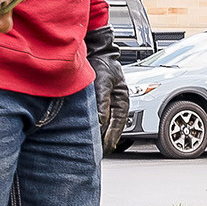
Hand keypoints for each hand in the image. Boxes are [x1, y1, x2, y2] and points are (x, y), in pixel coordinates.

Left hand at [87, 26, 130, 151]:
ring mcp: (107, 103)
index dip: (110, 139)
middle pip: (112, 129)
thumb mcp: (103, 83)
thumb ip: (101, 103)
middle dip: (104, 141)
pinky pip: (97, 119)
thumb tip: (99, 122)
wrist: (96, 50)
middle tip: (97, 154)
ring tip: (90, 148)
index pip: (118, 126)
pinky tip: (84, 134)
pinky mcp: (98, 102)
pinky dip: (93, 127)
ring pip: (105, 126)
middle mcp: (116, 105)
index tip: (104, 150)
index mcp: (122, 101)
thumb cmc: (102, 63)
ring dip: (98, 136)